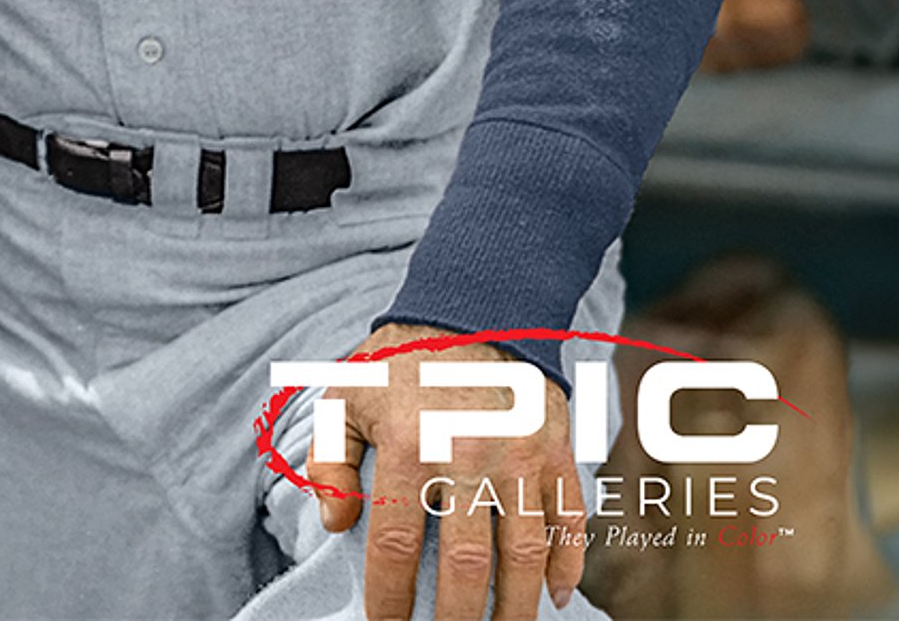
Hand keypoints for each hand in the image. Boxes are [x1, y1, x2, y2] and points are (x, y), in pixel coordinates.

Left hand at [307, 323, 583, 620]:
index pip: (397, 545)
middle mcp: (468, 457)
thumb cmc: (400, 361)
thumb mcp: (343, 396)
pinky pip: (569, 524)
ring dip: (515, 609)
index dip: (391, 598)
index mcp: (409, 446)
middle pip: (467, 566)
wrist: (475, 309)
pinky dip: (566, 566)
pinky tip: (552, 597)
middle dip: (456, 619)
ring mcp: (520, 459)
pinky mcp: (557, 455)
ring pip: (523, 557)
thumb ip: (329, 460)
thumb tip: (336, 523)